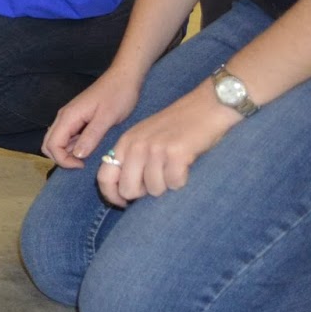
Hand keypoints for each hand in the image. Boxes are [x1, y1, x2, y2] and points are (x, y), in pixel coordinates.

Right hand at [41, 68, 141, 168]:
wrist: (124, 77)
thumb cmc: (117, 95)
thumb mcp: (107, 118)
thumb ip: (91, 136)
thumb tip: (77, 156)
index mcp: (68, 117)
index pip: (52, 145)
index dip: (63, 160)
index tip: (82, 166)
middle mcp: (64, 117)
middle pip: (49, 144)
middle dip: (61, 159)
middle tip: (82, 164)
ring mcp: (70, 118)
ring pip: (57, 141)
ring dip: (68, 153)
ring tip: (88, 158)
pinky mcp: (77, 119)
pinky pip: (68, 137)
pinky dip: (74, 147)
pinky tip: (90, 148)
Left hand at [96, 85, 239, 207]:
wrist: (206, 107)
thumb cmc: (177, 126)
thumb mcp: (144, 137)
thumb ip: (131, 159)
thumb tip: (124, 193)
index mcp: (125, 142)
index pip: (104, 177)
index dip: (113, 196)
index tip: (124, 204)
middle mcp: (136, 146)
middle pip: (128, 189)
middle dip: (144, 193)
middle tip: (159, 180)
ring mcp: (155, 149)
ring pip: (154, 190)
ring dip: (166, 185)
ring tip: (174, 167)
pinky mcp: (176, 154)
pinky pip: (175, 184)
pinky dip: (182, 180)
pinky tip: (185, 165)